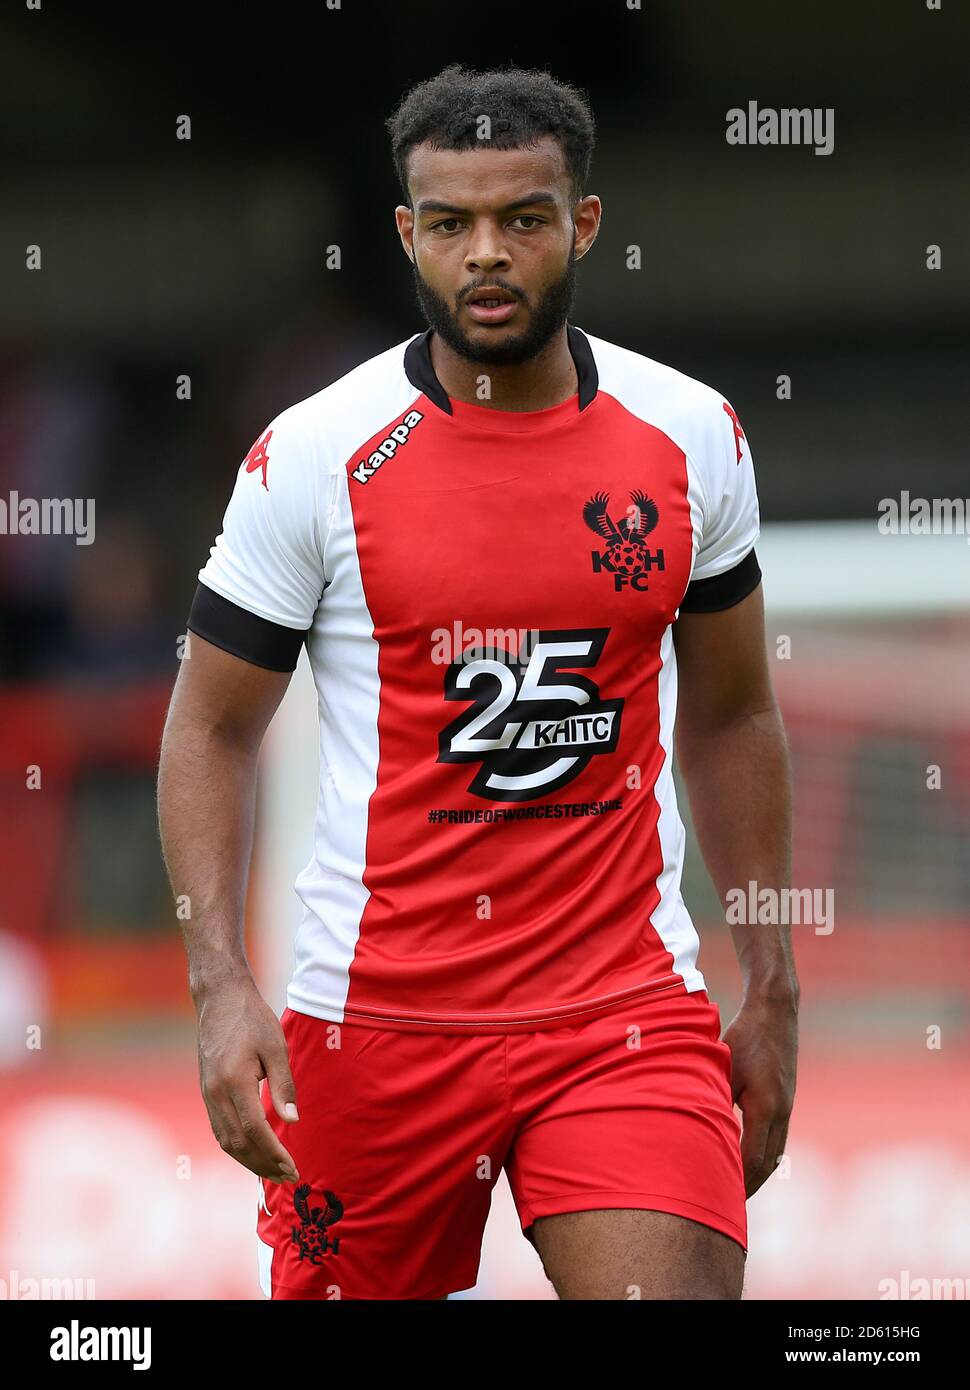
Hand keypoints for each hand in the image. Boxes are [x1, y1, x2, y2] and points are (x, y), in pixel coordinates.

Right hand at [195, 972, 300, 1183]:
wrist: (220, 999)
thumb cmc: (252, 1019)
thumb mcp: (276, 1047)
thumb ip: (284, 1086)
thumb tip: (292, 1121)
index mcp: (234, 1082)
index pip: (254, 1130)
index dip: (274, 1154)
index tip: (292, 1168)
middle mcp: (216, 1093)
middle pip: (238, 1143)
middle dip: (264, 1165)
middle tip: (288, 1177)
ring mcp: (207, 1094)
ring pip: (226, 1141)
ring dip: (250, 1160)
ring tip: (274, 1171)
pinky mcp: (207, 1092)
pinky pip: (220, 1129)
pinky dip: (237, 1147)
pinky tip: (254, 1151)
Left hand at [721, 993, 797, 1197]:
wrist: (775, 1011)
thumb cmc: (745, 1035)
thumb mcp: (724, 1065)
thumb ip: (714, 1096)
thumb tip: (698, 1124)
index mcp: (766, 1106)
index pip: (752, 1157)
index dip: (738, 1181)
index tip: (724, 1198)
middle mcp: (781, 1110)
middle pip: (769, 1162)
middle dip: (750, 1186)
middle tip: (730, 1206)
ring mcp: (787, 1106)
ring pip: (776, 1151)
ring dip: (759, 1173)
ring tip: (740, 1190)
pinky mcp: (786, 1099)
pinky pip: (777, 1137)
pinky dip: (765, 1154)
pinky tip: (749, 1159)